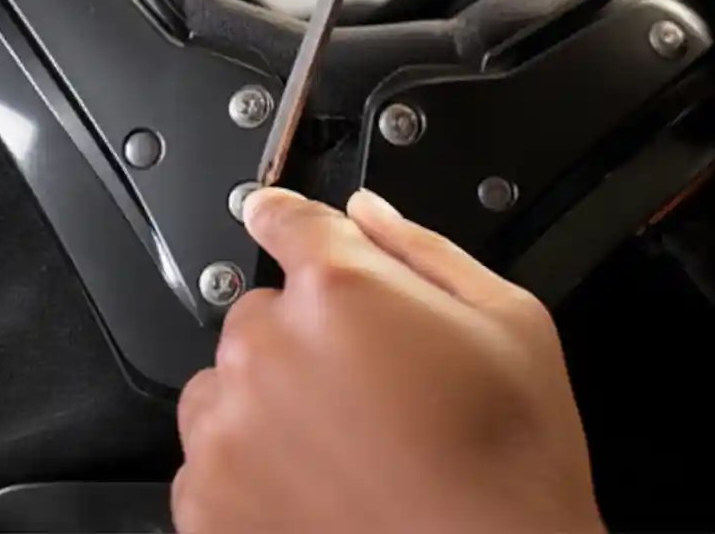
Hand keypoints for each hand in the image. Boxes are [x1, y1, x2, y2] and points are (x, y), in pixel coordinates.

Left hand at [171, 187, 605, 532]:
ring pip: (225, 384)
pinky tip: (312, 487)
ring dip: (265, 402)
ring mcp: (227, 429)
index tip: (275, 220)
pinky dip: (246, 468)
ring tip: (339, 447)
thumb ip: (423, 251)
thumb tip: (369, 214)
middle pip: (260, 313)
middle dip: (303, 337)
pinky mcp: (205, 500)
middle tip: (365, 388)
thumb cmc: (509, 466)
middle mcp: (268, 350)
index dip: (286, 218)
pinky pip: (206, 458)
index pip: (283, 218)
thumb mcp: (508, 325)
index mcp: (339, 291)